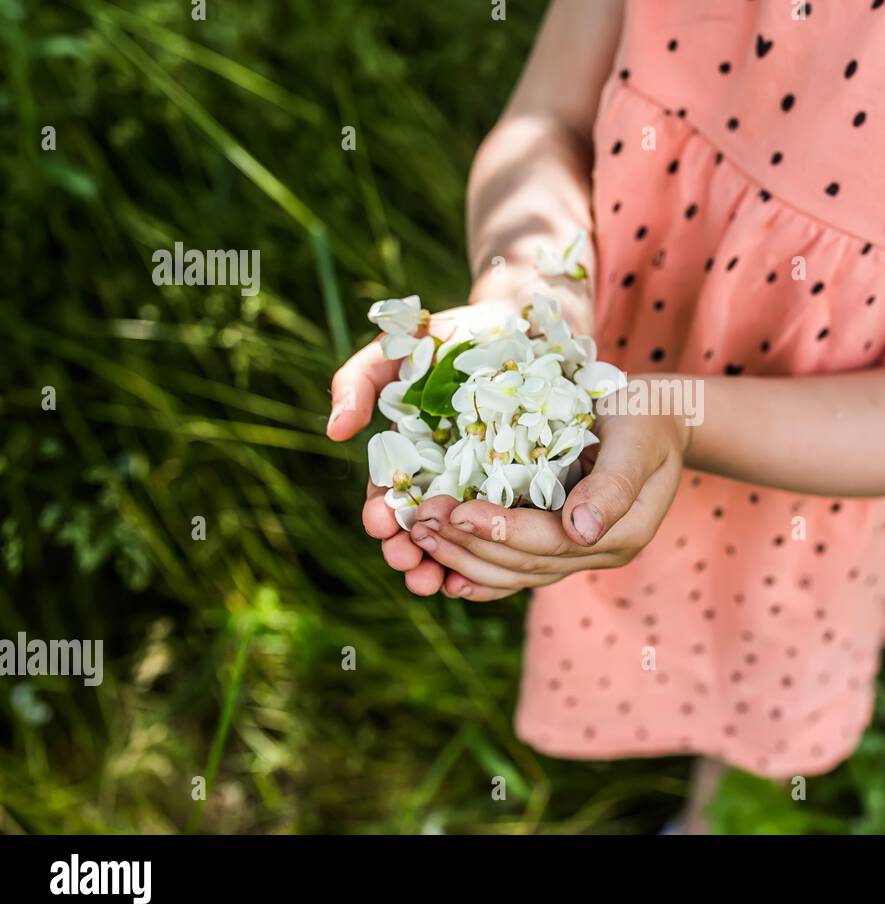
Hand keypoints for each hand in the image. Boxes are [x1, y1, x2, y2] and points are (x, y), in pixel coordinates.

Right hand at [327, 299, 517, 595]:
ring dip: (446, 564)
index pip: (389, 500)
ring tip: (439, 581)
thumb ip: (359, 381)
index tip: (379, 524)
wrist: (520, 322)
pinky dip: (495, 554)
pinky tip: (489, 570)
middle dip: (409, 552)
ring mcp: (486, 488)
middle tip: (407, 564)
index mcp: (411, 459)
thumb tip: (337, 432)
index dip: (381, 516)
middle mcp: (446, 482)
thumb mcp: (398, 349)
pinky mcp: (529, 488)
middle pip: (422, 530)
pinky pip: (510, 528)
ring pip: (463, 539)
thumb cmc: (451, 337)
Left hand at [407, 408, 690, 600]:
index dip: (502, 531)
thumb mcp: (638, 439)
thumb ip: (614, 485)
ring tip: (418, 539)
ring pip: (514, 573)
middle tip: (419, 524)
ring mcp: (577, 553)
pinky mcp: (556, 543)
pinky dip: (478, 573)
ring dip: (463, 559)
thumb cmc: (647, 417)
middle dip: (468, 546)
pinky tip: (444, 574)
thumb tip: (580, 531)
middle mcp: (597, 552)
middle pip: (525, 564)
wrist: (657, 418)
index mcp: (621, 533)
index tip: (457, 512)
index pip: (551, 542)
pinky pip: (515, 570)